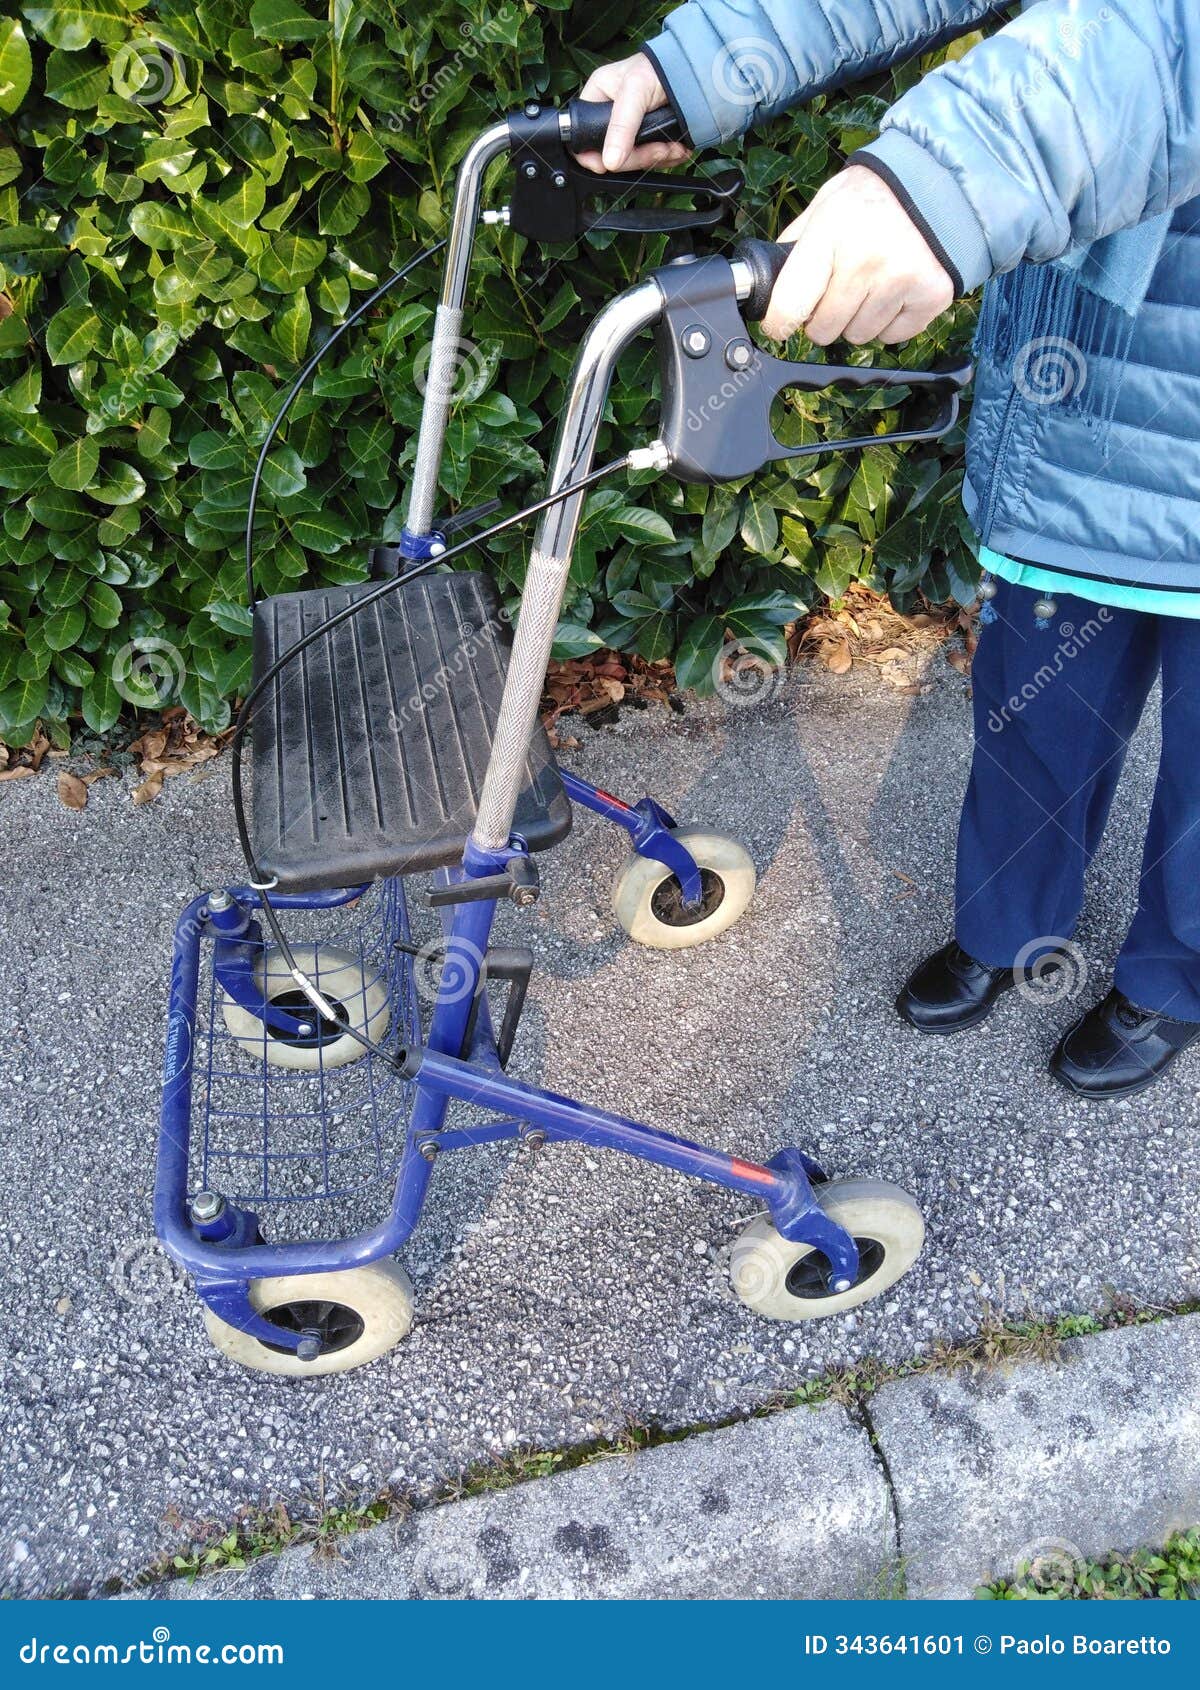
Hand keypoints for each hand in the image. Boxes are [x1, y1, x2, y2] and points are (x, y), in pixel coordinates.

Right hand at [575, 53, 690, 173]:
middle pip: (612, 155)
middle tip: (658, 150)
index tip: (607, 165)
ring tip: (672, 146)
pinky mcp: (649, 139)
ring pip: (634, 161)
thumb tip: (610, 161)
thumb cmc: (657, 67)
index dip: (591, 156)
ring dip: (656, 159)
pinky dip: (667, 158)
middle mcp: (611, 118)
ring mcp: (631, 131)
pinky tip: (676, 147)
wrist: (692, 70)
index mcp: (597, 100)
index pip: (582, 136)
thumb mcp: (634, 91)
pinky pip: (653, 161)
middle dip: (638, 158)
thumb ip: (621, 127)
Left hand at [761, 166, 954, 345]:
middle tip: (837, 289)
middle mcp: (867, 259)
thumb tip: (767, 289)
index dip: (779, 322)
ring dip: (858, 319)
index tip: (780, 323)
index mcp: (830, 232)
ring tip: (870, 283)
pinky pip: (892, 336)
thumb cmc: (870, 199)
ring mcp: (902, 279)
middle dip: (824, 317)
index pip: (790, 306)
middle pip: (823, 331)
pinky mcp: (931, 295)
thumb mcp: (823, 207)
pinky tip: (894, 289)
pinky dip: (889, 321)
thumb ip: (794, 248)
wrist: (935, 184)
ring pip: (858, 336)